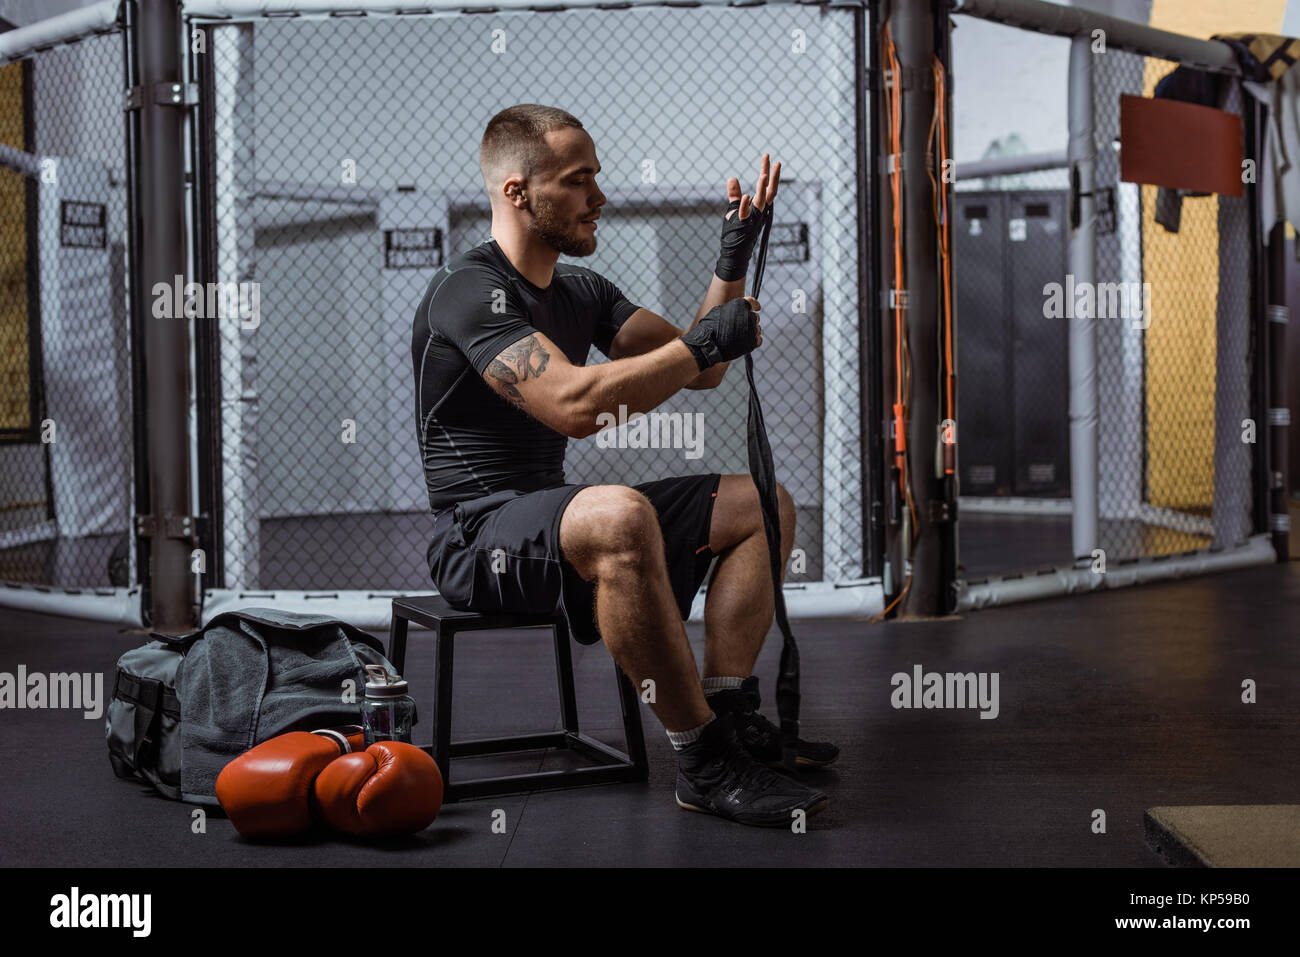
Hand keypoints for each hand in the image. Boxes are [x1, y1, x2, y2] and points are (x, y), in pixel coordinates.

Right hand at [680, 296, 762, 369]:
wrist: (709, 343)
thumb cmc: (710, 326)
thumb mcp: (719, 310)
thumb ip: (731, 309)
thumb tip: (736, 311)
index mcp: (741, 305)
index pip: (753, 302)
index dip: (755, 305)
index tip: (757, 308)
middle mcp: (749, 316)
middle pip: (755, 317)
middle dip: (750, 320)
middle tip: (741, 326)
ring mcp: (752, 329)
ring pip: (757, 329)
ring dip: (751, 331)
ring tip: (739, 336)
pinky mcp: (752, 342)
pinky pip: (758, 340)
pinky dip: (753, 341)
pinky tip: (745, 342)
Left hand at [715, 154, 781, 281]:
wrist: (734, 252)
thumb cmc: (736, 231)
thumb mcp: (735, 208)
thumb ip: (735, 193)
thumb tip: (732, 177)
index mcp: (759, 206)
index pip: (766, 186)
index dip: (768, 171)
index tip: (767, 156)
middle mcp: (760, 212)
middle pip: (769, 191)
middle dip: (773, 177)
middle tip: (774, 160)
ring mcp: (753, 219)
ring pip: (761, 202)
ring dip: (762, 189)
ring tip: (764, 174)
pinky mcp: (744, 226)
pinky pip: (745, 214)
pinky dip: (745, 205)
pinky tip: (746, 195)